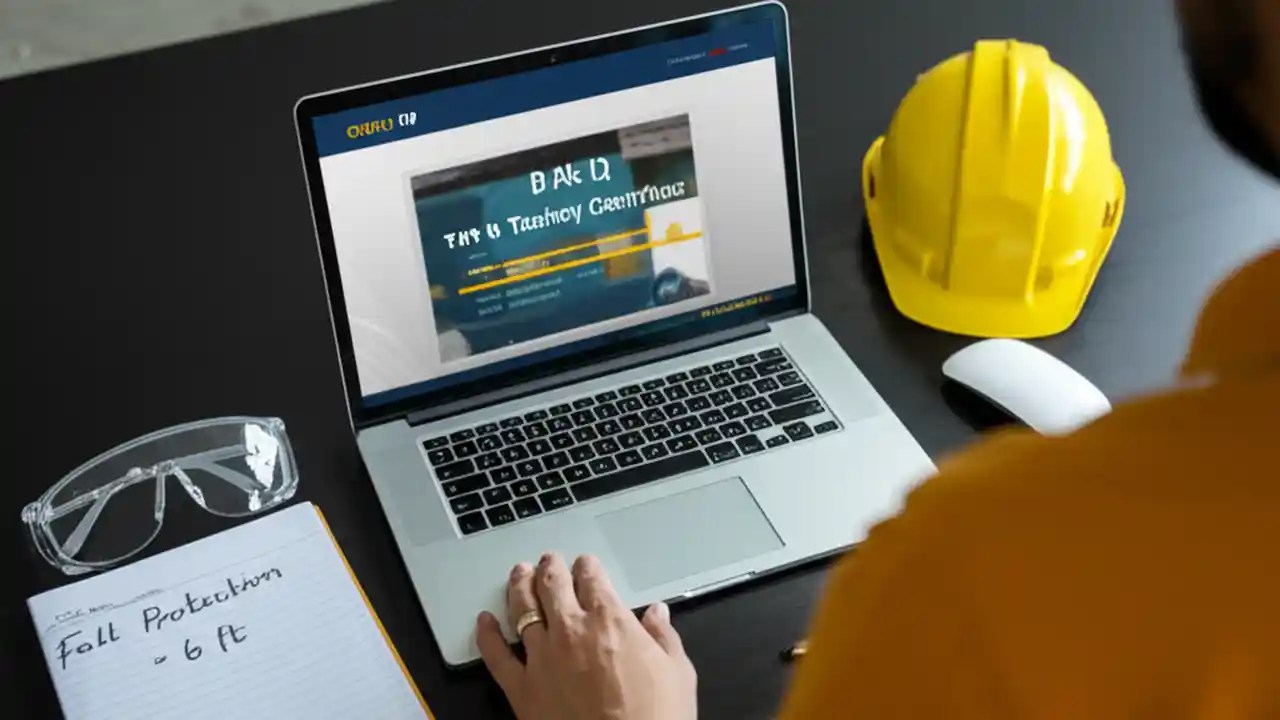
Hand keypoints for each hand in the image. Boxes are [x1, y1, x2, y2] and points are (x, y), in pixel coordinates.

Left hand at [476, 553, 696, 719]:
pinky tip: (484, 620)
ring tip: (518, 574)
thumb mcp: (677, 673)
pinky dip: (487, 633)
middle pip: (553, 585)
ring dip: (519, 586)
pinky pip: (496, 654)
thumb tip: (657, 613)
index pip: (592, 579)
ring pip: (522, 609)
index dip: (587, 567)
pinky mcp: (521, 687)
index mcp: (610, 621)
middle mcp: (571, 631)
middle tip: (548, 560)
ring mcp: (542, 657)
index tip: (585, 563)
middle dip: (550, 568)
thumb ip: (663, 637)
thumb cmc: (657, 718)